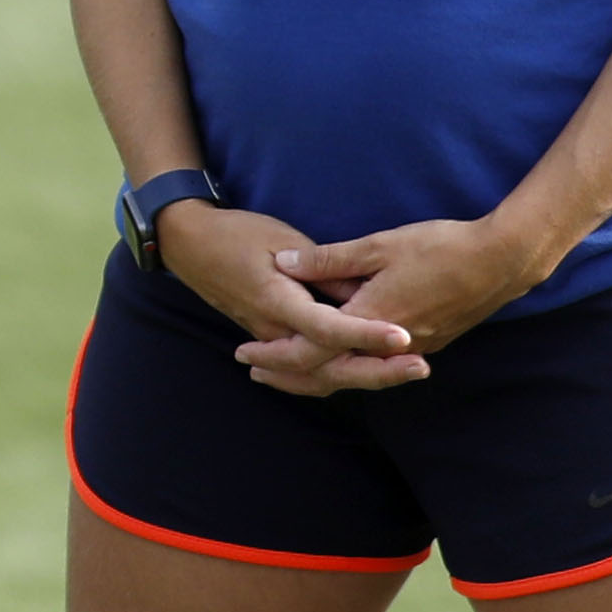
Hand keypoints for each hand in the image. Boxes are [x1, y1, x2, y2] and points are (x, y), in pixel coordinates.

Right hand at [155, 201, 426, 397]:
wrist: (189, 245)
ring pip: (319, 375)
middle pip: (329, 367)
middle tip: (421, 367)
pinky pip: (307, 370)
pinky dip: (339, 375)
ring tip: (405, 372)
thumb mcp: (284, 239)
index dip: (367, 334)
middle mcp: (274, 330)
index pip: (329, 328)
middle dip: (379, 371)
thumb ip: (324, 269)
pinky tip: (364, 372)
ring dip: (365, 377)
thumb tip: (358, 294)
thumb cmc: (236, 233)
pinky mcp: (271, 338)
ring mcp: (271, 339)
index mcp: (277, 302)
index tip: (403, 336)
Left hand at [271, 216, 551, 371]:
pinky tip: (333, 359)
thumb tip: (283, 264)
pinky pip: (376, 367)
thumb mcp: (378, 245)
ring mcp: (411, 348)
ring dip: (316, 375)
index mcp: (369, 321)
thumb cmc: (440, 247)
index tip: (245, 353)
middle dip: (287, 374)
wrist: (501, 261)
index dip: (274, 354)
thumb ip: (328, 259)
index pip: (310, 351)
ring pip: (353, 375)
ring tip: (284, 372)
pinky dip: (347, 368)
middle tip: (253, 370)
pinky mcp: (428, 343)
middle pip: (327, 374)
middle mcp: (388, 345)